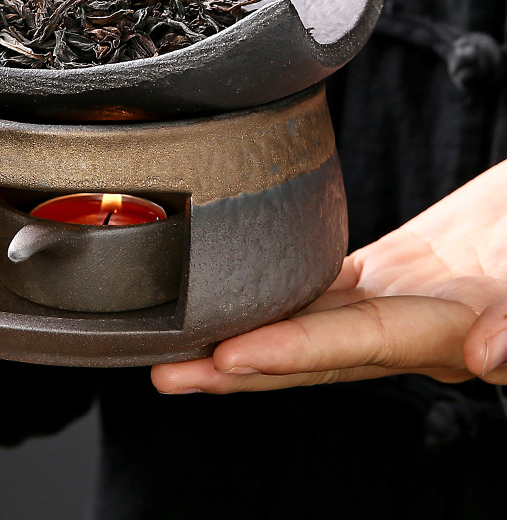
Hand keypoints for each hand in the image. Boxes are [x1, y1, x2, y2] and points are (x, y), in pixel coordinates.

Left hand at [152, 161, 506, 393]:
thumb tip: (487, 356)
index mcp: (447, 333)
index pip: (354, 345)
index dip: (292, 352)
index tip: (228, 358)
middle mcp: (409, 328)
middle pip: (311, 350)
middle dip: (238, 368)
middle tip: (168, 372)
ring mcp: (394, 300)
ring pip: (305, 320)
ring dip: (243, 332)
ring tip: (180, 343)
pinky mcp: (387, 272)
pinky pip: (320, 287)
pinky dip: (275, 293)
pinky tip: (233, 296)